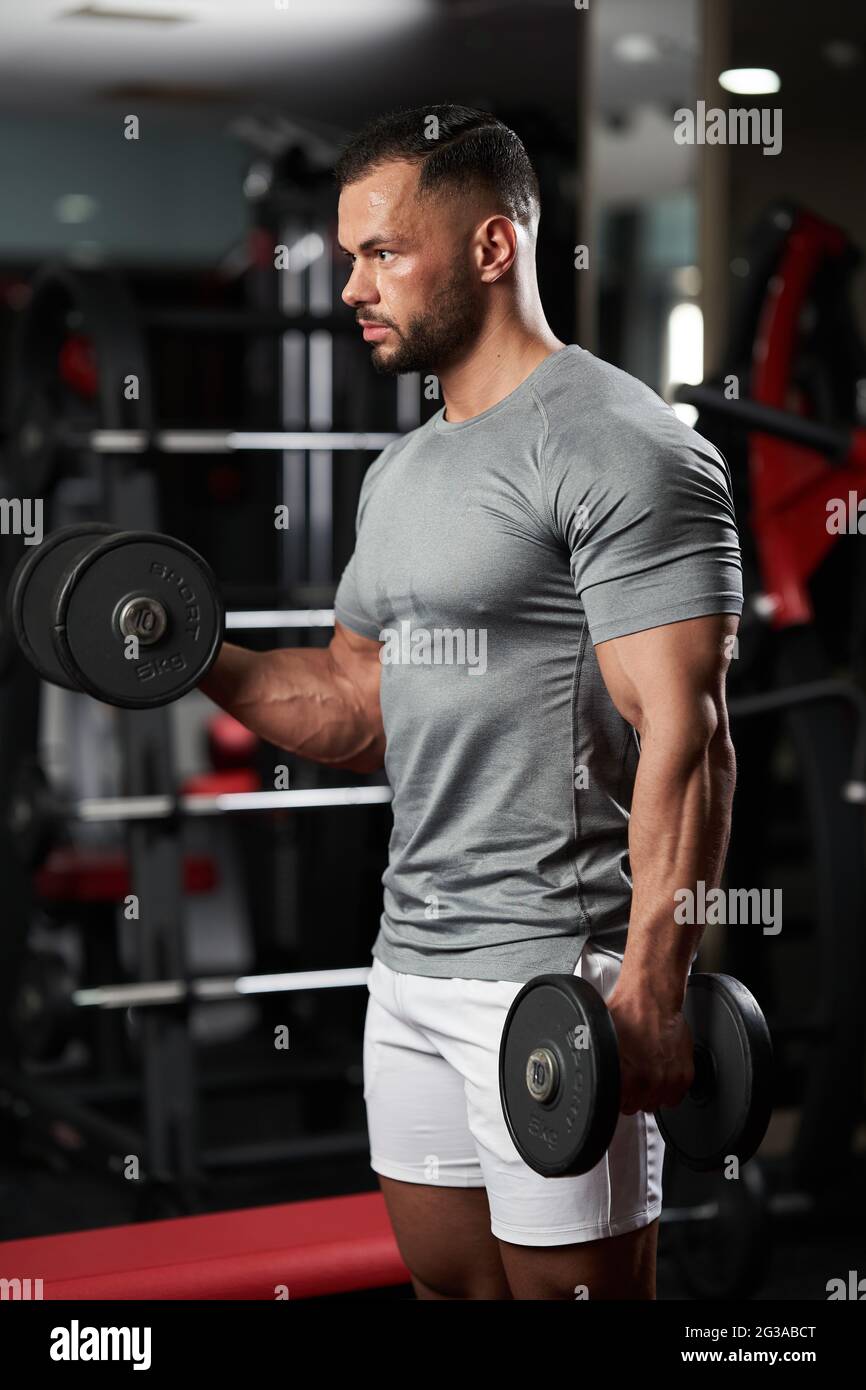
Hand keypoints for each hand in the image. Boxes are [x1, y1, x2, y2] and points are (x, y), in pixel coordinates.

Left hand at [605, 984, 694, 1115]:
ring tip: (647, 1072)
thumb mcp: (600, 1039)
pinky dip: (669, 1088)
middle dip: (633, 1094)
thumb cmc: (627, 1013)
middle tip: (632, 1076)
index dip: (615, 1096)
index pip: (617, 1106)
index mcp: (623, 1078)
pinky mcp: (683, 1076)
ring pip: (656, 1104)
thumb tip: (590, 1073)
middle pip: (636, 1107)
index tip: (617, 1088)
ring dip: (651, 1093)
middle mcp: (646, 1083)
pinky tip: (661, 1072)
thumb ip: (598, 1064)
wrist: (652, 999)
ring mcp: (666, 1081)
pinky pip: (675, 1098)